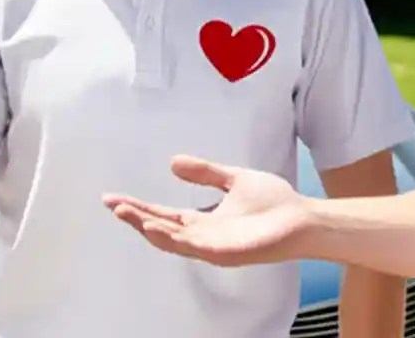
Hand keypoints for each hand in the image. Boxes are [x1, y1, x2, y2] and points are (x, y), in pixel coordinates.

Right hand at [103, 155, 314, 266]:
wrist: (302, 217)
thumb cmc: (274, 202)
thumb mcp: (233, 178)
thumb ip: (205, 173)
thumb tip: (173, 162)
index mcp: (203, 220)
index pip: (163, 214)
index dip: (139, 206)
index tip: (114, 198)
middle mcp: (202, 235)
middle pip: (160, 227)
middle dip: (135, 216)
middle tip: (112, 203)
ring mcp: (211, 246)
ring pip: (171, 239)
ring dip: (146, 227)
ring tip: (125, 212)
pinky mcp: (223, 252)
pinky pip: (191, 247)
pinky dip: (170, 238)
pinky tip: (155, 227)